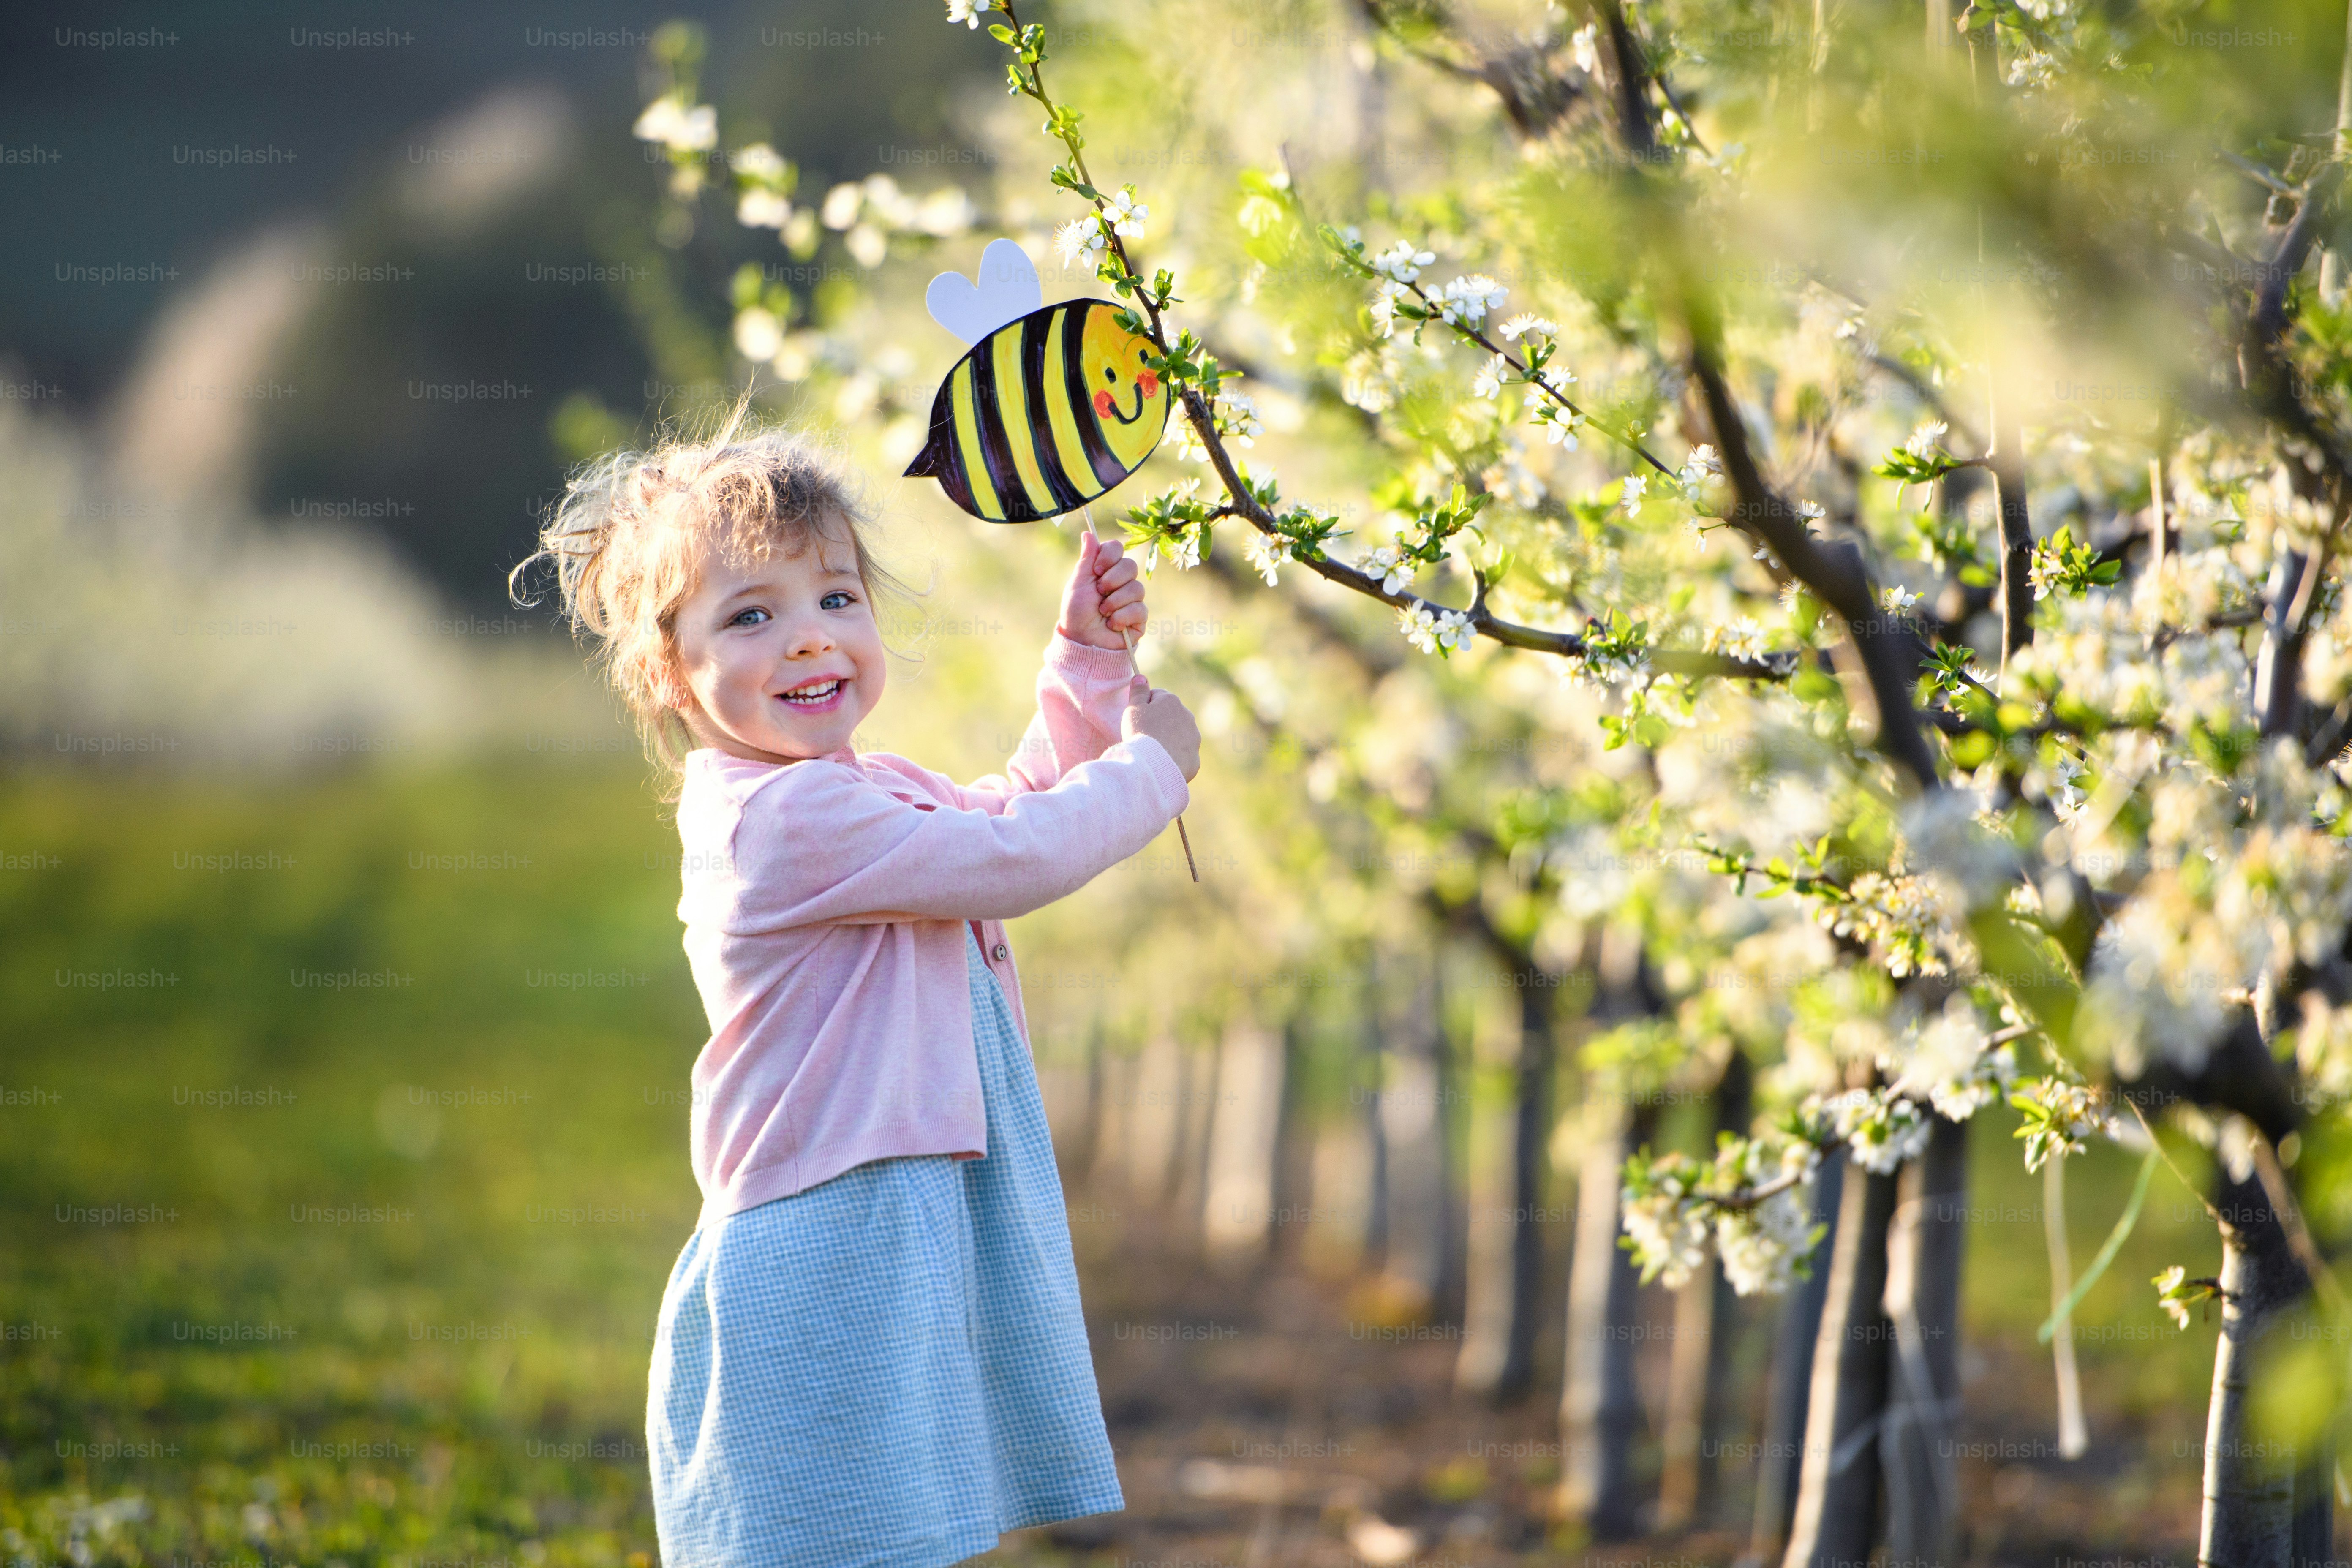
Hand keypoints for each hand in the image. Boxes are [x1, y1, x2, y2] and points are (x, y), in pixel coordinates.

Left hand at [1055, 526, 1146, 650]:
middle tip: (1099, 592)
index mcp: (1106, 569)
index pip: (1117, 548)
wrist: (1083, 641)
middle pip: (1130, 565)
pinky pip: (1139, 609)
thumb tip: (1088, 534)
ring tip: (1103, 613)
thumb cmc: (1077, 613)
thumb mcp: (1078, 584)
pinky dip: (1121, 617)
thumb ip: (1086, 559)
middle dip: (1112, 580)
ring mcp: (1133, 599)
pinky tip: (1112, 624)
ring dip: (1114, 602)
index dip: (1109, 556)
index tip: (1097, 569)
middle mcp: (1122, 581)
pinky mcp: (1139, 617)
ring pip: (1136, 588)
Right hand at [1120, 677, 1199, 780]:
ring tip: (1153, 750)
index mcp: (1172, 701)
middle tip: (1144, 735)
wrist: (1154, 765)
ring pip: (1179, 735)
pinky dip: (1175, 758)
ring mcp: (1194, 739)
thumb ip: (1138, 691)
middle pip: (1170, 716)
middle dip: (1160, 722)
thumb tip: (1141, 677)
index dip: (1145, 706)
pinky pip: (1183, 756)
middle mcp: (1188, 717)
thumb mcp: (1133, 709)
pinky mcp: (1195, 760)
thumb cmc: (1141, 733)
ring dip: (1169, 739)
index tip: (1138, 719)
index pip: (1158, 696)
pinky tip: (1162, 762)